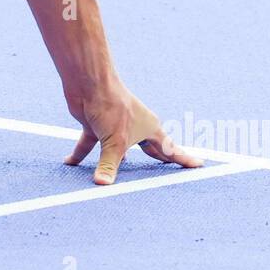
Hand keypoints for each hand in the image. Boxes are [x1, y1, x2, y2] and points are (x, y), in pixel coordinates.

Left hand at [64, 84, 201, 183]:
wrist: (89, 83)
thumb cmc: (111, 108)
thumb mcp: (114, 143)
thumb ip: (109, 166)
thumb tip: (102, 185)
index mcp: (149, 128)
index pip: (170, 150)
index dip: (184, 159)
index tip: (199, 165)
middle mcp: (134, 128)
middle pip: (148, 149)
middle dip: (157, 160)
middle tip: (167, 172)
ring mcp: (114, 127)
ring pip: (118, 150)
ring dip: (118, 162)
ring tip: (123, 177)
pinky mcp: (95, 126)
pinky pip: (88, 145)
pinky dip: (80, 154)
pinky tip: (70, 163)